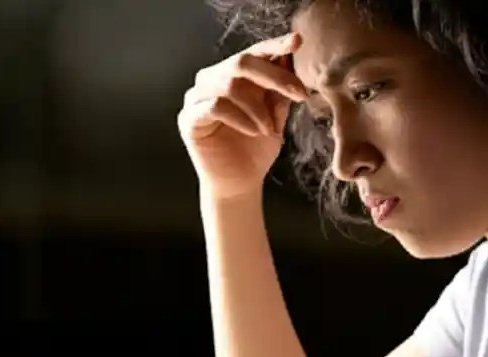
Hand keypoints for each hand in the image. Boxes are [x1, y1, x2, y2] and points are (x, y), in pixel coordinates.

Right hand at [177, 33, 307, 199]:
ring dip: (257, 106)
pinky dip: (240, 118)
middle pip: (241, 62)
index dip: (275, 45)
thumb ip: (279, 90)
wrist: (239, 184)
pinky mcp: (189, 119)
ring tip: (270, 128)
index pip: (254, 52)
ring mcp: (196, 98)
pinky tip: (255, 131)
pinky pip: (215, 107)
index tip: (297, 42)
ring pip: (228, 84)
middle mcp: (211, 79)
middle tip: (298, 93)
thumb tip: (289, 59)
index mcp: (232, 74)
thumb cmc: (256, 148)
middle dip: (274, 76)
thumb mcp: (275, 115)